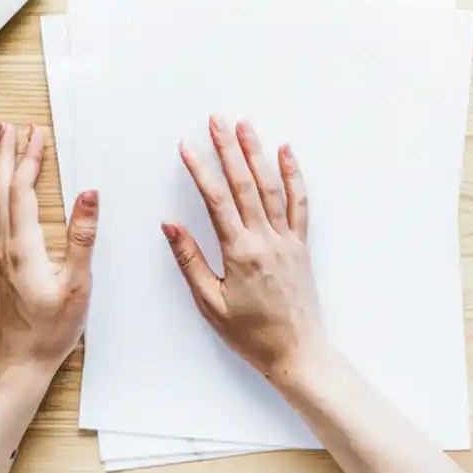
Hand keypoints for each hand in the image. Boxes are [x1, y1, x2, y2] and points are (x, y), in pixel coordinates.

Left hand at [0, 123, 96, 377]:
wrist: (18, 364)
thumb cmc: (49, 331)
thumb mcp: (77, 284)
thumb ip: (82, 236)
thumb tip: (88, 194)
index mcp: (22, 247)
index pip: (22, 191)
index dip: (29, 159)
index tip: (36, 133)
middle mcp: (5, 246)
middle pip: (1, 189)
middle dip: (7, 154)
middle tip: (10, 127)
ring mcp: (0, 255)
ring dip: (4, 170)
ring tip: (8, 147)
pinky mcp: (2, 264)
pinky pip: (1, 215)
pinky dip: (6, 192)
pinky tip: (13, 192)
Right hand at [163, 116, 325, 380]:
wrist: (297, 352)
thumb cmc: (251, 334)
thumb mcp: (211, 304)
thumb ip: (191, 261)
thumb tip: (171, 225)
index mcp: (240, 253)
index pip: (217, 201)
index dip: (200, 170)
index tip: (186, 146)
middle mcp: (266, 239)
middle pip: (245, 184)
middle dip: (228, 148)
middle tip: (216, 119)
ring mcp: (288, 239)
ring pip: (272, 187)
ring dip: (257, 153)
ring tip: (245, 126)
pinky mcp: (302, 245)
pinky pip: (299, 203)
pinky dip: (294, 175)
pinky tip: (286, 152)